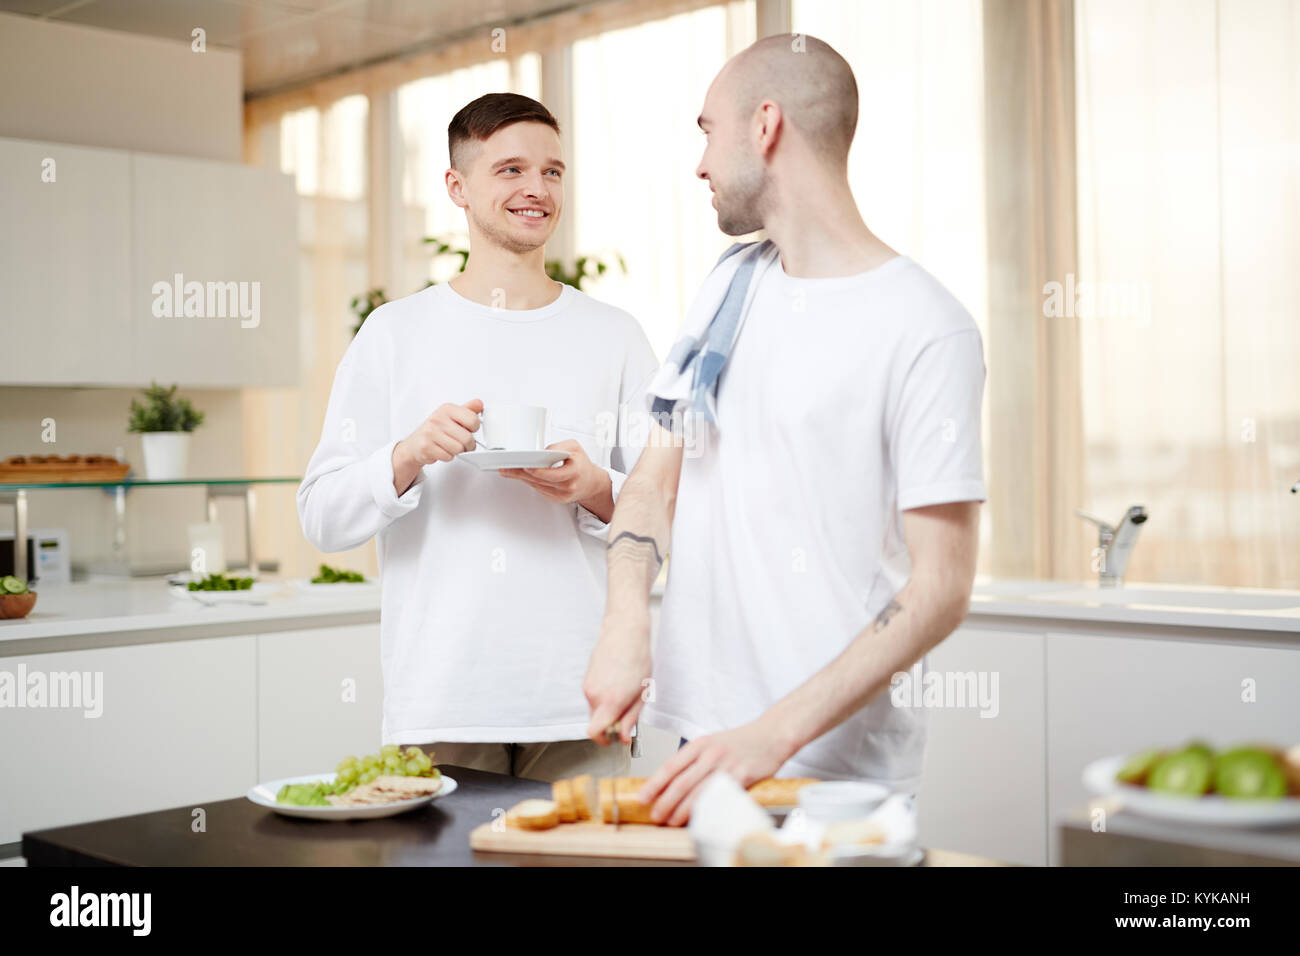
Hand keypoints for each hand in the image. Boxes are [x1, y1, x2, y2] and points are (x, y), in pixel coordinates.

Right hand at [398, 399, 483, 464]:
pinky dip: (448, 456)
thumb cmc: (436, 429)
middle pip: (467, 438)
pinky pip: (448, 456)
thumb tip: (479, 403)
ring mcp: (430, 433)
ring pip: (459, 449)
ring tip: (451, 446)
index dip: (475, 428)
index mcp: (447, 409)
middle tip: (463, 443)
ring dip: (458, 451)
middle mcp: (438, 419)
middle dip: (468, 444)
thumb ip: (467, 410)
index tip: (469, 429)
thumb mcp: (452, 416)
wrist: (415, 444)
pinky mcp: (426, 447)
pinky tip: (442, 450)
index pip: (473, 419)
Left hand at [498, 439, 611, 514]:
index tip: (525, 466)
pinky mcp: (556, 499)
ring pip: (536, 485)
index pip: (554, 474)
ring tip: (508, 470)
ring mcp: (562, 495)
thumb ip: (558, 446)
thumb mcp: (575, 447)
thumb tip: (542, 451)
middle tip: (506, 467)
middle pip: (540, 480)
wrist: (590, 483)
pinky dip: (530, 482)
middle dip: (521, 473)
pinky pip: (539, 490)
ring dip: (522, 477)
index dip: (538, 471)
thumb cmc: (581, 464)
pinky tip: (521, 476)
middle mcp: (568, 485)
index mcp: (575, 471)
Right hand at [583, 608, 652, 744]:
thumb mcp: (642, 693)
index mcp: (610, 700)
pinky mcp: (586, 679)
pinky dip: (603, 698)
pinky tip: (617, 684)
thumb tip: (623, 736)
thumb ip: (631, 718)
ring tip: (625, 693)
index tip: (613, 739)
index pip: (594, 732)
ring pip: (595, 709)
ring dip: (607, 709)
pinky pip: (593, 697)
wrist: (625, 632)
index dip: (603, 741)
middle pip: (595, 722)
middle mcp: (594, 695)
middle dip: (609, 724)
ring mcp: (587, 686)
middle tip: (627, 712)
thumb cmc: (637, 658)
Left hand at [636, 719, 791, 826]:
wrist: (770, 735)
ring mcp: (727, 766)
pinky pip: (721, 797)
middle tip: (655, 814)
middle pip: (681, 782)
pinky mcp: (743, 776)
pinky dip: (708, 809)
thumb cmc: (740, 742)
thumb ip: (693, 761)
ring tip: (671, 820)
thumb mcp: (711, 744)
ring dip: (682, 810)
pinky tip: (700, 818)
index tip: (643, 797)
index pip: (670, 766)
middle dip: (664, 802)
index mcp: (700, 745)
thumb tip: (670, 783)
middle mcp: (711, 754)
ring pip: (698, 792)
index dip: (654, 784)